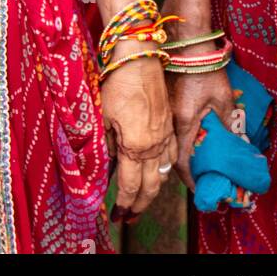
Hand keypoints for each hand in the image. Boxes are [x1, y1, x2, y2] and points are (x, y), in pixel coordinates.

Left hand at [100, 54, 176, 218]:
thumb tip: (108, 162)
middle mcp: (155, 146)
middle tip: (129, 217)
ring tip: (142, 199)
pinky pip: (172, 156)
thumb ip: (107, 144)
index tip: (118, 215)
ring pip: (163, 173)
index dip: (124, 203)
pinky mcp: (171, 125)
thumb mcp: (104, 116)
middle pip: (151, 187)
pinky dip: (165, 169)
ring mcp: (166, 136)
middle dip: (140, 205)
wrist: (140, 58)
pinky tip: (159, 171)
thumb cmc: (118, 83)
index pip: (131, 185)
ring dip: (153, 190)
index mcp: (136, 147)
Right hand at [169, 66, 235, 191]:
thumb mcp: (222, 98)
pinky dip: (175, 139)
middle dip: (185, 170)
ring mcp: (163, 109)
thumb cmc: (207, 67)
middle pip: (171, 154)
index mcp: (183, 121)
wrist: (186, 40)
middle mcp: (168, 119)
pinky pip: (167, 128)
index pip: (182, 160)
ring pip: (168, 142)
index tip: (200, 189)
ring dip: (179, 155)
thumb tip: (233, 143)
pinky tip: (186, 140)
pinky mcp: (162, 100)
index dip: (191, 179)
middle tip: (199, 179)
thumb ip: (226, 122)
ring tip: (195, 164)